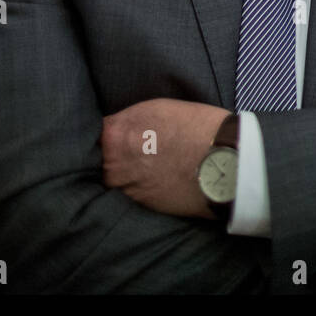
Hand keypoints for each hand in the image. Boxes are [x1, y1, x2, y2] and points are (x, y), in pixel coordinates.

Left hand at [101, 98, 230, 218]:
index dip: (102, 136)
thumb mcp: (155, 109)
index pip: (90, 135)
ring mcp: (125, 188)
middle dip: (108, 157)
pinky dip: (137, 189)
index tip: (110, 137)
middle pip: (97, 161)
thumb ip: (127, 122)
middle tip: (129, 152)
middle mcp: (112, 164)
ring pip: (112, 180)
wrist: (225, 159)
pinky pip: (129, 195)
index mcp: (114, 135)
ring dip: (122, 175)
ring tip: (145, 167)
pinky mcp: (141, 206)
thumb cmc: (196, 127)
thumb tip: (116, 133)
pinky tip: (154, 180)